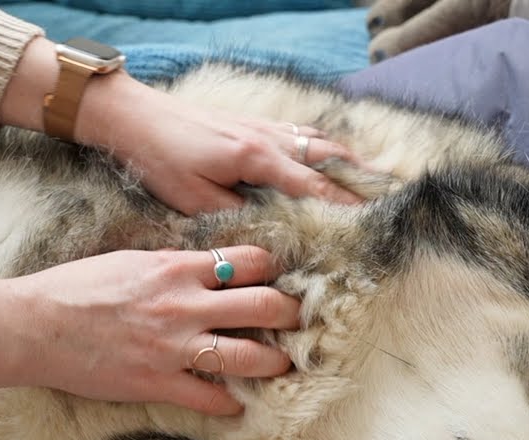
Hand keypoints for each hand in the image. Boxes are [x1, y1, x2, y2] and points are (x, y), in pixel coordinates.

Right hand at [0, 246, 299, 415]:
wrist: (35, 326)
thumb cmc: (73, 288)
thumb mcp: (129, 261)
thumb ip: (171, 265)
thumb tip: (201, 269)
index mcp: (177, 267)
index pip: (248, 261)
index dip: (272, 270)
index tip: (277, 279)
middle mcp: (185, 304)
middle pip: (263, 304)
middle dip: (289, 312)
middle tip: (297, 320)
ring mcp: (174, 346)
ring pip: (249, 355)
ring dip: (274, 361)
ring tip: (281, 364)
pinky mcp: (158, 382)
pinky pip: (211, 397)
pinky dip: (230, 404)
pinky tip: (237, 405)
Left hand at [79, 74, 364, 214]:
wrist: (136, 118)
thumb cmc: (161, 160)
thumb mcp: (196, 200)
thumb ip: (238, 216)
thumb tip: (273, 233)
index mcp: (257, 159)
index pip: (314, 188)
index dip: (344, 210)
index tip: (368, 229)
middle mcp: (269, 138)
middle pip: (328, 160)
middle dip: (361, 182)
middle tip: (392, 201)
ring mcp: (263, 126)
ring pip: (319, 142)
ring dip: (349, 161)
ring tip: (378, 178)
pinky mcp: (252, 122)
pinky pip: (302, 133)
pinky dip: (326, 145)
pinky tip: (333, 153)